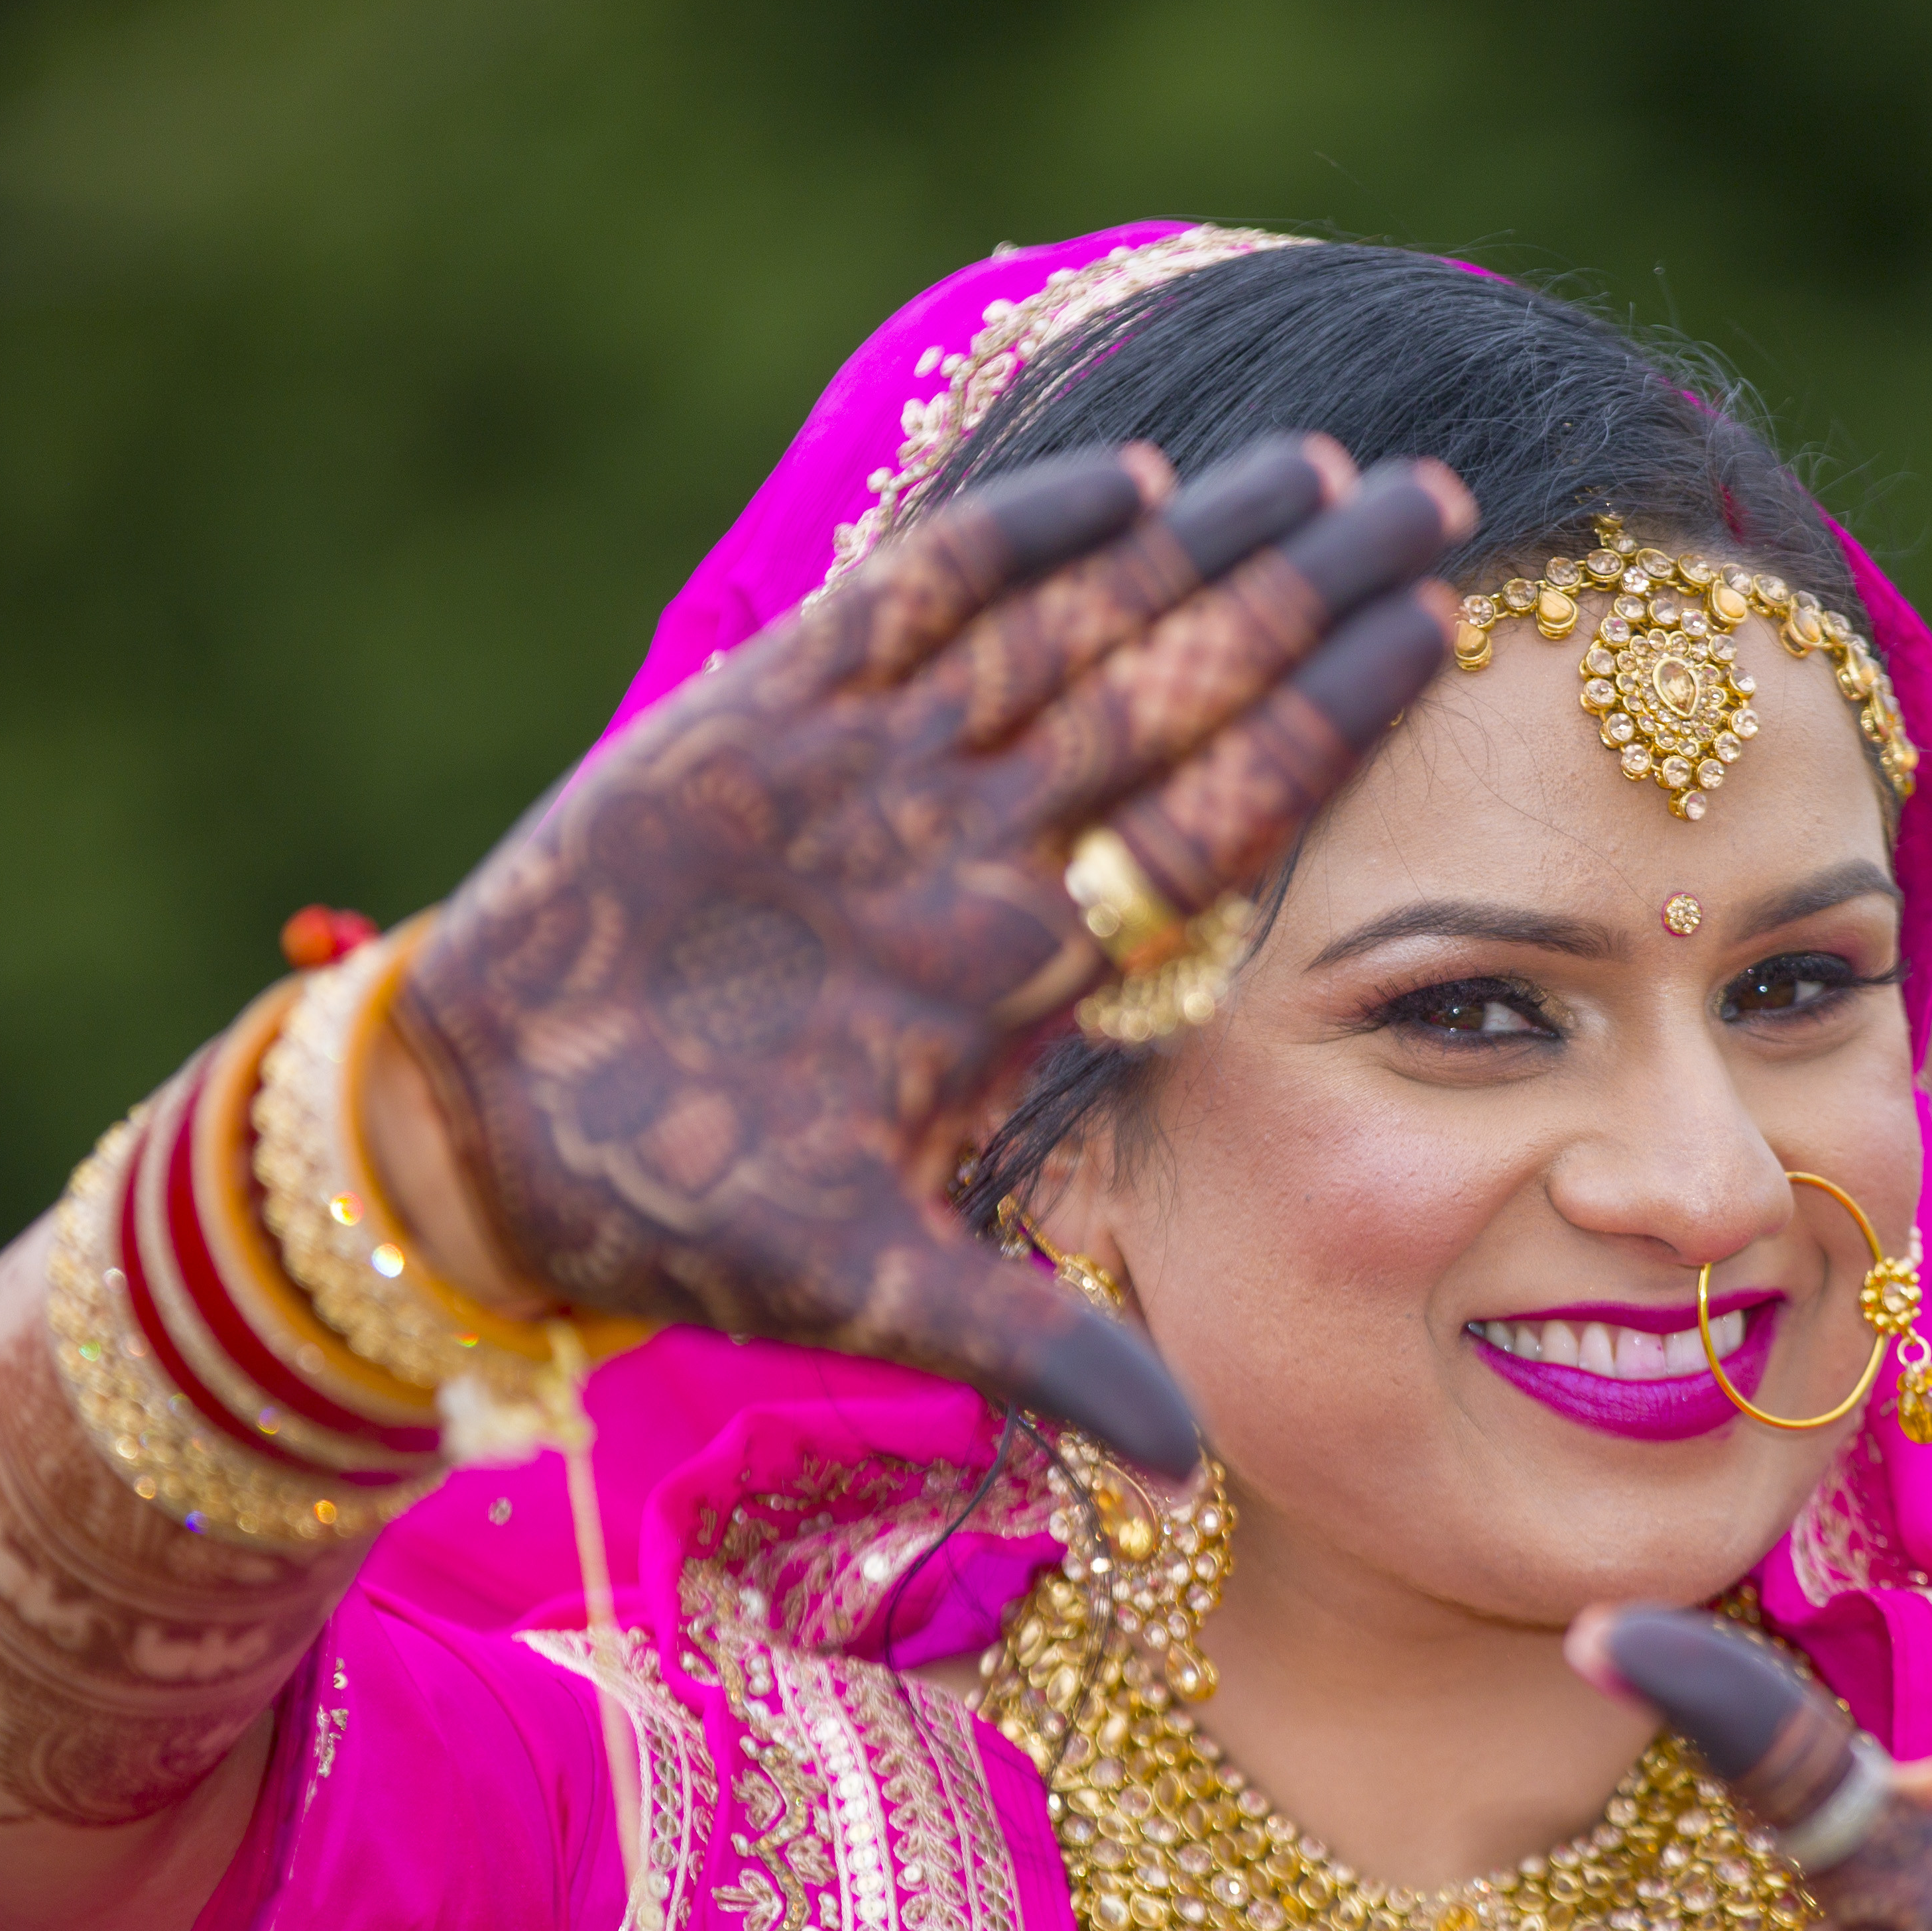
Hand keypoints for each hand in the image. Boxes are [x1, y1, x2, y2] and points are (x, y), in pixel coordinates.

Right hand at [389, 439, 1473, 1468]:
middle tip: (1440, 497)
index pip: (1225, 816)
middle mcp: (976, 845)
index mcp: (1024, 960)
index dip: (1333, 723)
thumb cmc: (683, 1219)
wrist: (487, 1143)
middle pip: (1183, 692)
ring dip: (1197, 545)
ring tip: (1321, 464)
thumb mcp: (879, 1289)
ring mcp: (880, 768)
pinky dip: (1015, 536)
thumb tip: (1191, 1466)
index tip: (1444, 640)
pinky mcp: (765, 714)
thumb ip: (1038, 1346)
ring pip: (1078, 625)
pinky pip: (918, 598)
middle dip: (1307, 593)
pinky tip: (1125, 478)